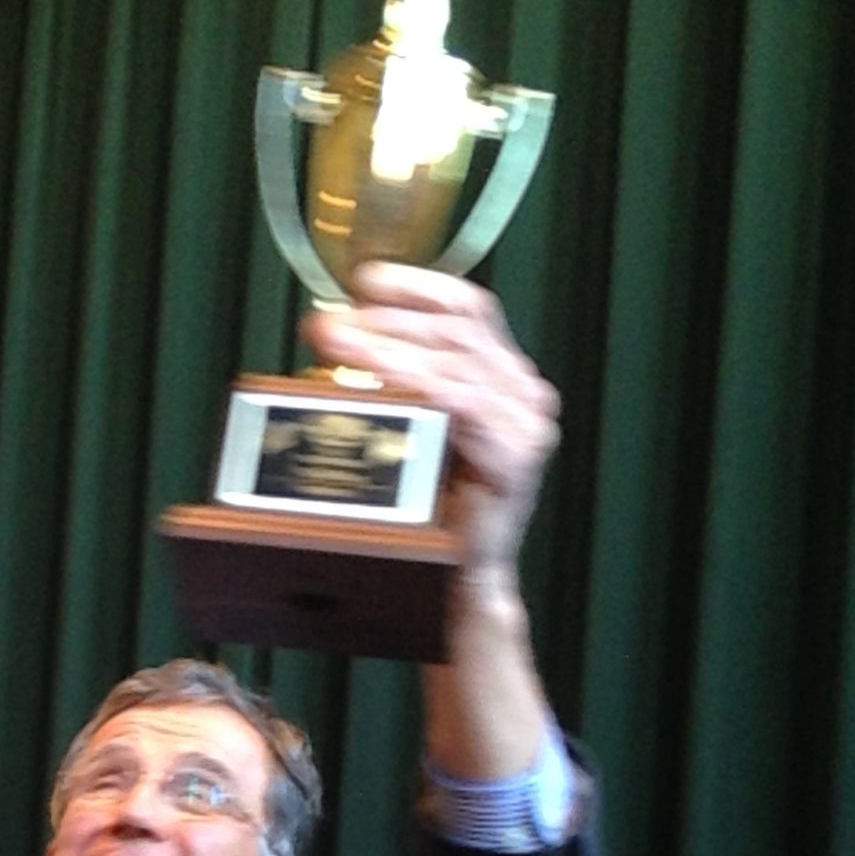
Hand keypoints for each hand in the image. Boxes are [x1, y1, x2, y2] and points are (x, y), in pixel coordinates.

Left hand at [302, 266, 559, 583]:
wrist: (461, 574)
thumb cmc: (433, 503)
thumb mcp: (413, 427)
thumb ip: (394, 379)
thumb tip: (330, 335)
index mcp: (502, 375)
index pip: (467, 310)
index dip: (418, 287)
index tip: (365, 281)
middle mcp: (522, 391)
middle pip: (457, 332)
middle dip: (387, 321)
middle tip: (327, 324)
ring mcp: (526, 423)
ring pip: (455, 366)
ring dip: (389, 352)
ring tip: (338, 346)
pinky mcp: (517, 458)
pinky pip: (466, 408)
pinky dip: (422, 389)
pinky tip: (385, 383)